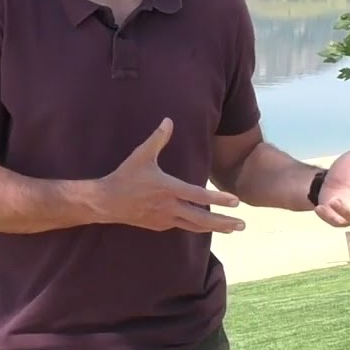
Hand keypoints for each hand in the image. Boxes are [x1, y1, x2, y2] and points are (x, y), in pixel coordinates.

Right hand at [99, 118, 246, 232]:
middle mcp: (170, 207)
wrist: (107, 202)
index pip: (199, 196)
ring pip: (194, 226)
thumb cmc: (125, 177)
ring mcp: (165, 219)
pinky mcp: (159, 226)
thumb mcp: (141, 155)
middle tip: (243, 224)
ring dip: (214, 228)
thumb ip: (158, 138)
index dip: (219, 200)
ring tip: (231, 229)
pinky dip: (194, 226)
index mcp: (168, 189)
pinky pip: (181, 226)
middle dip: (224, 222)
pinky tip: (203, 225)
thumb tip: (169, 121)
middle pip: (202, 219)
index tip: (236, 202)